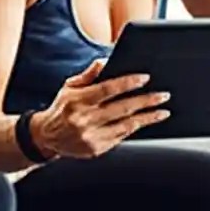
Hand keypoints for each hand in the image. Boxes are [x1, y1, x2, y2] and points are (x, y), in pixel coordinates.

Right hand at [30, 60, 171, 158]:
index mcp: (77, 101)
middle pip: (122, 108)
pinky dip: (135, 128)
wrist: (46, 137)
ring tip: (163, 111)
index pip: (107, 89)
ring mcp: (91, 137)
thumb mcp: (70, 87)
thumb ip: (89, 75)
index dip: (128, 83)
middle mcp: (84, 120)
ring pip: (126, 126)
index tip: (145, 78)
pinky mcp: (96, 149)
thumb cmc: (62, 108)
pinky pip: (121, 137)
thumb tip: (105, 61)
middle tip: (163, 95)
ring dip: (147, 118)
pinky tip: (145, 121)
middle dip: (146, 101)